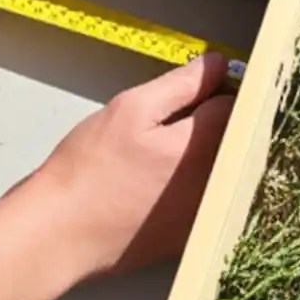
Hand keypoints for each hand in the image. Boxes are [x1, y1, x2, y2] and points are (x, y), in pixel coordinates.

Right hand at [29, 53, 235, 277]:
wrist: (62, 232)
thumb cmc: (88, 168)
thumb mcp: (130, 109)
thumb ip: (181, 84)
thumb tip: (217, 64)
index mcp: (203, 146)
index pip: (236, 104)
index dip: (213, 91)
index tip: (192, 93)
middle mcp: (216, 182)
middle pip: (236, 138)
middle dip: (213, 124)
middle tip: (171, 126)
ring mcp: (206, 213)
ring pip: (224, 169)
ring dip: (207, 155)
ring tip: (161, 159)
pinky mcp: (193, 235)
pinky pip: (209, 199)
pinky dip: (194, 187)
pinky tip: (160, 188)